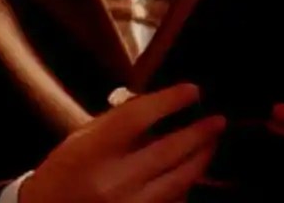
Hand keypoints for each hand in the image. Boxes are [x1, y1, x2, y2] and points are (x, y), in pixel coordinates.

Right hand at [20, 82, 225, 202]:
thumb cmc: (65, 170)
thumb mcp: (83, 138)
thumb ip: (119, 123)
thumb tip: (162, 107)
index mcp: (92, 151)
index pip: (137, 118)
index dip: (169, 101)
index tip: (192, 90)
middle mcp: (112, 181)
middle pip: (168, 151)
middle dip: (199, 134)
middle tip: (218, 120)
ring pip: (179, 181)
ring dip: (200, 160)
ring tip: (211, 143)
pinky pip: (173, 202)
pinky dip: (186, 186)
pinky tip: (192, 172)